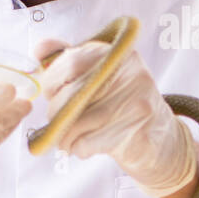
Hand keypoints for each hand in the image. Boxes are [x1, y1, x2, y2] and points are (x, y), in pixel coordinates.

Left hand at [34, 38, 196, 197]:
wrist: (159, 137)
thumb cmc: (121, 101)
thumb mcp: (100, 72)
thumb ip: (69, 58)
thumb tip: (39, 49)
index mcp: (118, 54)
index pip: (71, 62)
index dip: (52, 80)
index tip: (51, 93)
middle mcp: (130, 74)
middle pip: (73, 93)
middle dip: (55, 111)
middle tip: (54, 121)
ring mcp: (135, 103)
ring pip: (78, 121)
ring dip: (63, 134)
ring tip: (64, 138)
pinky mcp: (135, 132)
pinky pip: (88, 142)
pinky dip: (76, 148)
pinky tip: (79, 147)